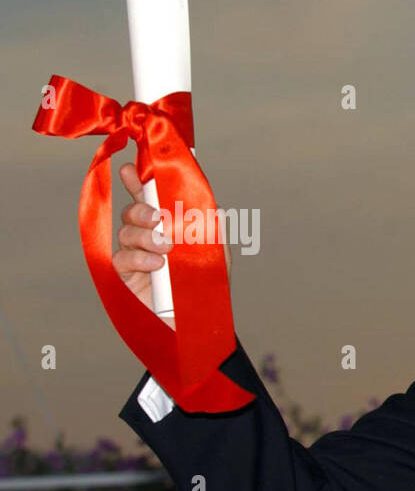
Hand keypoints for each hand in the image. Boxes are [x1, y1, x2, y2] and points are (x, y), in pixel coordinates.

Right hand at [113, 162, 231, 330]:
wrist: (199, 322)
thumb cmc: (207, 286)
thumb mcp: (217, 253)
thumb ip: (211, 227)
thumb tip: (211, 206)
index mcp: (168, 226)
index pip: (149, 198)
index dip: (138, 181)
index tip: (131, 168)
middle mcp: (148, 237)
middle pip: (133, 211)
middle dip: (141, 209)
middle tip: (157, 218)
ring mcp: (135, 256)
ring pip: (126, 232)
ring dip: (145, 236)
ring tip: (166, 249)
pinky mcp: (125, 277)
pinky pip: (122, 258)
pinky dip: (139, 258)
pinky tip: (157, 265)